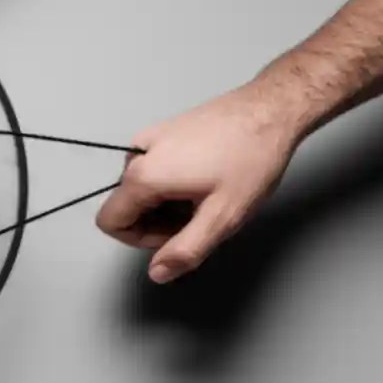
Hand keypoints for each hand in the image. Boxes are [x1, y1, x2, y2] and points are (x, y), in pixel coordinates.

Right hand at [95, 84, 300, 282]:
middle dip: (158, 221)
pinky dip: (172, 182)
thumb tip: (157, 273)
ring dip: (167, 202)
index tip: (179, 234)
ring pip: (141, 187)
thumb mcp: (222, 216)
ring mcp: (149, 138)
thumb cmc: (251, 159)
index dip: (141, 240)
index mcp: (143, 175)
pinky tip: (206, 177)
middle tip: (202, 216)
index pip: (111, 222)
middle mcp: (137, 153)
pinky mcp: (163, 131)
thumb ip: (186, 250)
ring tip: (208, 194)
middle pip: (126, 205)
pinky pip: (152, 168)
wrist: (271, 109)